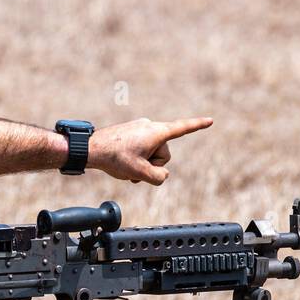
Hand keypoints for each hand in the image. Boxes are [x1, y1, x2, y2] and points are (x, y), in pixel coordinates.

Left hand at [87, 117, 212, 184]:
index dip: (197, 126)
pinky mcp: (131, 133)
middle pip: (163, 154)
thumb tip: (162, 175)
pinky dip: (135, 160)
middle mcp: (150, 127)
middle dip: (152, 165)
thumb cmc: (114, 158)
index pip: (182, 129)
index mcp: (156, 132)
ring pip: (151, 154)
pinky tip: (122, 162)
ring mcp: (140, 129)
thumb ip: (159, 178)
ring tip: (125, 165)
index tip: (210, 121)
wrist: (89, 148)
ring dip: (142, 164)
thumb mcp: (140, 173)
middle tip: (133, 168)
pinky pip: (141, 151)